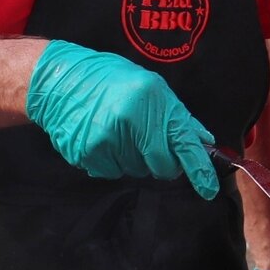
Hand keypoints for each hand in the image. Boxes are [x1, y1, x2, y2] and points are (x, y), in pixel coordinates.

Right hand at [23, 41, 218, 194]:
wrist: (60, 83)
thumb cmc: (109, 79)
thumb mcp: (150, 86)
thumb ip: (176, 115)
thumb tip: (201, 140)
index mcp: (151, 100)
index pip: (182, 143)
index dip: (198, 169)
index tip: (208, 190)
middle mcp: (130, 121)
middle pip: (161, 165)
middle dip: (162, 162)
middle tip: (148, 143)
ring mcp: (107, 141)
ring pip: (136, 170)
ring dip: (134, 158)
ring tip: (119, 132)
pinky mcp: (88, 155)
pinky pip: (113, 171)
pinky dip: (113, 160)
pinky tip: (103, 139)